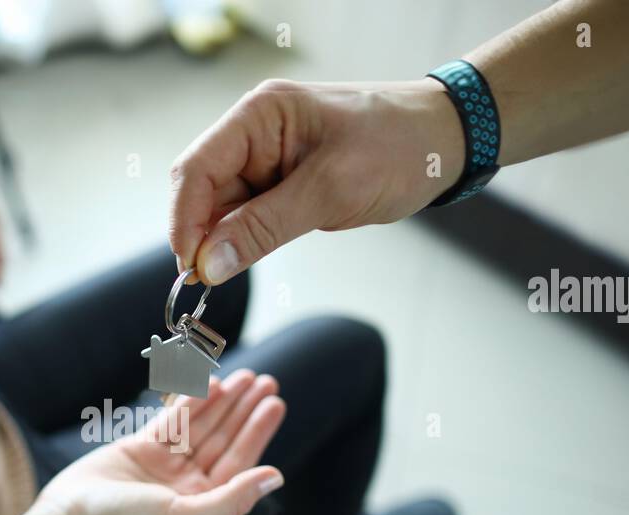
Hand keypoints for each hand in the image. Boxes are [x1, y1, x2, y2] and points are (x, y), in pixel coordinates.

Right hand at [16, 370, 286, 514]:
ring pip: (201, 426)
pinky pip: (173, 421)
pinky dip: (190, 402)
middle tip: (268, 382)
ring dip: (223, 401)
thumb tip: (275, 477)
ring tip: (245, 377)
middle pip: (224, 440)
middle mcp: (187, 484)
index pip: (238, 462)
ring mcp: (165, 464)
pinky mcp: (142, 448)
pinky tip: (209, 384)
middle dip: (245, 410)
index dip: (257, 432)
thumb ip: (234, 498)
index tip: (275, 404)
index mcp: (202, 503)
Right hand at [168, 78, 464, 284]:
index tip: (190, 267)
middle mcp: (253, 135)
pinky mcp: (280, 186)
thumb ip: (264, 228)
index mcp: (258, 115)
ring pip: (221, 210)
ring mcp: (265, 161)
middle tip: (205, 283)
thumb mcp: (331, 190)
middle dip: (200, 237)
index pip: (196, 169)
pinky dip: (242, 243)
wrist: (444, 142)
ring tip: (223, 277)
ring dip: (220, 244)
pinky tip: (241, 261)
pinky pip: (247, 218)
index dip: (184, 220)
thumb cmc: (398, 146)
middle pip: (202, 192)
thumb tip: (210, 264)